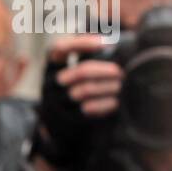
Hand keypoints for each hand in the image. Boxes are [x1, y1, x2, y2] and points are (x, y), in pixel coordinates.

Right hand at [35, 34, 120, 170]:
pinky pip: (89, 109)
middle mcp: (51, 85)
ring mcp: (59, 103)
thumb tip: (112, 40)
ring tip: (121, 85)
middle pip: (80, 72)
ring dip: (108, 86)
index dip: (80, 43)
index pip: (58, 49)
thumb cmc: (71, 94)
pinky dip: (106, 104)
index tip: (104, 43)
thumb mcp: (67, 75)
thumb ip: (83, 58)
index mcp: (50, 69)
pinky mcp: (69, 118)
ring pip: (85, 90)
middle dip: (104, 70)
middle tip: (120, 71)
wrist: (57, 130)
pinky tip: (115, 102)